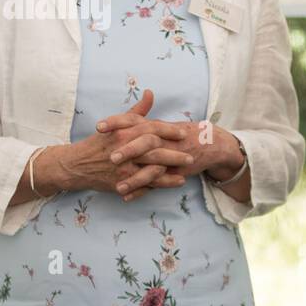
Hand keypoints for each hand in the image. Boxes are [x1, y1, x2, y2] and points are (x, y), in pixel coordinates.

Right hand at [65, 89, 192, 200]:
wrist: (77, 164)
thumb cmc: (99, 142)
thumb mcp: (116, 123)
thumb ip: (137, 111)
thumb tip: (150, 93)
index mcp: (124, 131)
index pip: (151, 128)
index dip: (168, 131)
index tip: (183, 133)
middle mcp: (125, 148)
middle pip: (155, 149)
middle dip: (175, 152)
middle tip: (190, 154)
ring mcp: (124, 167)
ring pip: (153, 168)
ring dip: (172, 169)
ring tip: (187, 169)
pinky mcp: (123, 182)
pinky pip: (147, 184)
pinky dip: (162, 184)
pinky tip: (176, 181)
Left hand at [100, 114, 239, 198]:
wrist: (207, 144)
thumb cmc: (177, 134)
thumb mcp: (158, 124)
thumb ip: (139, 115)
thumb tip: (120, 107)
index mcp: (153, 126)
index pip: (134, 120)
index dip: (116, 122)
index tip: (98, 127)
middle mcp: (161, 140)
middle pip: (144, 143)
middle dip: (128, 150)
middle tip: (110, 157)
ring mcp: (168, 158)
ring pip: (151, 169)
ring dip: (134, 178)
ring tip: (117, 185)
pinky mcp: (173, 173)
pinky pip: (156, 184)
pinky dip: (141, 192)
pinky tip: (126, 197)